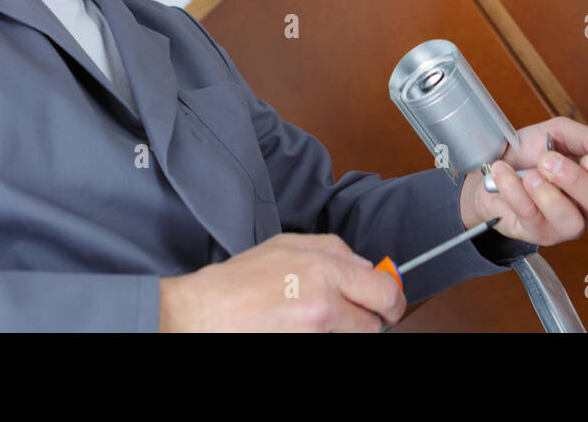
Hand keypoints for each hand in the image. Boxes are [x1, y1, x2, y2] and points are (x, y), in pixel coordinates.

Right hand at [158, 232, 403, 330]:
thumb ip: (329, 252)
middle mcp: (326, 290)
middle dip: (383, 316)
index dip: (385, 295)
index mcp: (323, 262)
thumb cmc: (236, 281)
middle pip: (382, 307)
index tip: (384, 303)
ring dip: (352, 330)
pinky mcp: (310, 339)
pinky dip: (330, 336)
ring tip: (326, 324)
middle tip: (376, 320)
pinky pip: (337, 340)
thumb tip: (362, 267)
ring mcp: (318, 321)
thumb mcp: (284, 247)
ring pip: (362, 331)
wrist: (202, 313)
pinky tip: (308, 331)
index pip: (380, 281)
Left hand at [459, 116, 587, 244]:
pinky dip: (515, 191)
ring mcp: (565, 225)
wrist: (492, 164)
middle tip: (549, 160)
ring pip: (572, 222)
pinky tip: (504, 174)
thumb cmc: (531, 150)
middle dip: (574, 179)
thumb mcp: (559, 132)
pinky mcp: (538, 234)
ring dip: (548, 193)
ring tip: (529, 174)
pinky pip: (533, 217)